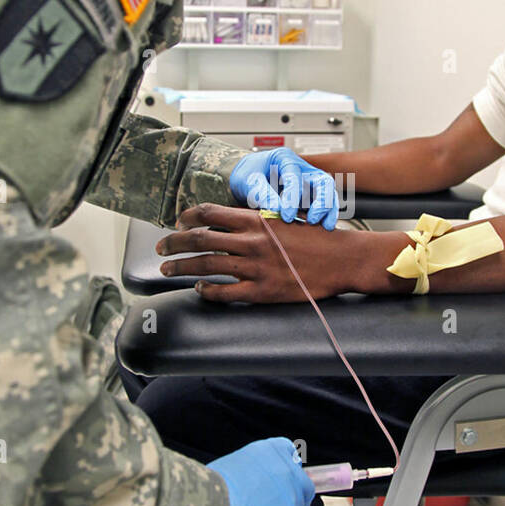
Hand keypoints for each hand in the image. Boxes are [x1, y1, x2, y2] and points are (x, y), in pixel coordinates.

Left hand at [157, 203, 350, 302]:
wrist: (343, 259)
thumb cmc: (318, 238)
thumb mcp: (284, 219)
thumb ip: (257, 220)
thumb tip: (232, 222)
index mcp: (256, 220)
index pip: (210, 214)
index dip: (188, 218)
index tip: (177, 223)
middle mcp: (252, 242)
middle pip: (199, 239)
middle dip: (173, 243)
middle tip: (161, 248)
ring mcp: (256, 267)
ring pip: (206, 265)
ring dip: (182, 267)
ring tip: (168, 270)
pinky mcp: (262, 290)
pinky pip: (225, 292)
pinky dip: (207, 290)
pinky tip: (200, 288)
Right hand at [208, 437, 315, 505]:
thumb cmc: (206, 491)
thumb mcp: (230, 467)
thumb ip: (252, 473)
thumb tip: (257, 487)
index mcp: (268, 451)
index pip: (288, 452)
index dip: (286, 468)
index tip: (280, 479)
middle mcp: (285, 471)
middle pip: (303, 485)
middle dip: (295, 497)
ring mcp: (290, 499)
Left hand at [228, 148, 338, 227]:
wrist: (248, 179)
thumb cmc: (248, 175)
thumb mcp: (247, 181)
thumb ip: (261, 193)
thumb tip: (276, 209)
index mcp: (284, 159)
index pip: (295, 177)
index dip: (292, 197)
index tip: (286, 216)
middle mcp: (302, 169)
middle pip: (323, 181)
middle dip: (322, 202)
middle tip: (312, 220)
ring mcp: (309, 182)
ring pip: (329, 193)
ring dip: (329, 210)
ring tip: (325, 227)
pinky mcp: (310, 195)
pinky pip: (324, 204)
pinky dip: (325, 215)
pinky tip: (322, 229)